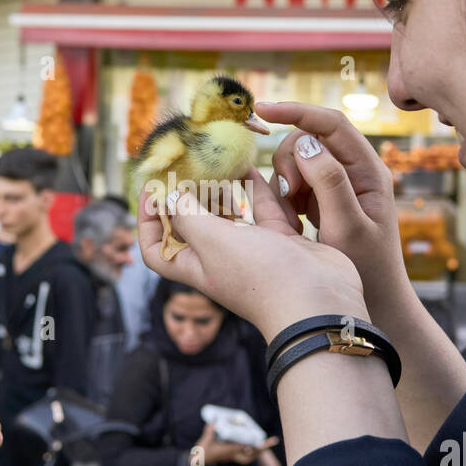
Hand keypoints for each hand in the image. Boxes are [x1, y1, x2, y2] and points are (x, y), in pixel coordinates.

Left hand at [137, 166, 367, 341]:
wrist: (318, 302)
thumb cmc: (260, 275)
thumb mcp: (213, 241)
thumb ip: (188, 215)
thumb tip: (169, 195)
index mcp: (196, 266)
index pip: (156, 250)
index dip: (147, 222)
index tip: (152, 191)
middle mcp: (220, 260)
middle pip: (191, 227)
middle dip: (185, 198)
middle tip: (186, 167)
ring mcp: (252, 251)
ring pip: (229, 216)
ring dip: (220, 192)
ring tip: (215, 163)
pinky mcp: (281, 241)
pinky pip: (263, 211)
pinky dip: (256, 190)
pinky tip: (251, 166)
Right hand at [194, 422, 278, 465]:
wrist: (197, 462)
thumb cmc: (201, 452)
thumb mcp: (205, 440)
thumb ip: (210, 430)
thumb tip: (214, 421)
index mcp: (229, 451)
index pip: (246, 448)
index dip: (257, 446)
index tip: (264, 443)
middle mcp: (232, 455)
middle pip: (251, 455)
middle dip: (261, 449)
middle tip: (270, 441)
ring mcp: (231, 457)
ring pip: (248, 457)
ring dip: (257, 452)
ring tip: (264, 445)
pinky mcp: (228, 456)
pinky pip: (243, 456)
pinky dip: (249, 452)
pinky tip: (250, 447)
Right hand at [257, 102, 408, 307]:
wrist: (377, 301)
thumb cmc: (368, 270)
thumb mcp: (348, 229)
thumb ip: (330, 184)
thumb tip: (308, 145)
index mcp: (370, 171)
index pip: (332, 124)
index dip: (297, 112)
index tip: (263, 110)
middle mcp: (356, 170)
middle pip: (310, 138)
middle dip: (289, 160)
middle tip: (289, 196)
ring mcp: (340, 183)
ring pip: (298, 159)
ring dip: (286, 180)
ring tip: (295, 214)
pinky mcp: (324, 198)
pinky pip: (295, 180)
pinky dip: (286, 194)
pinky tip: (296, 220)